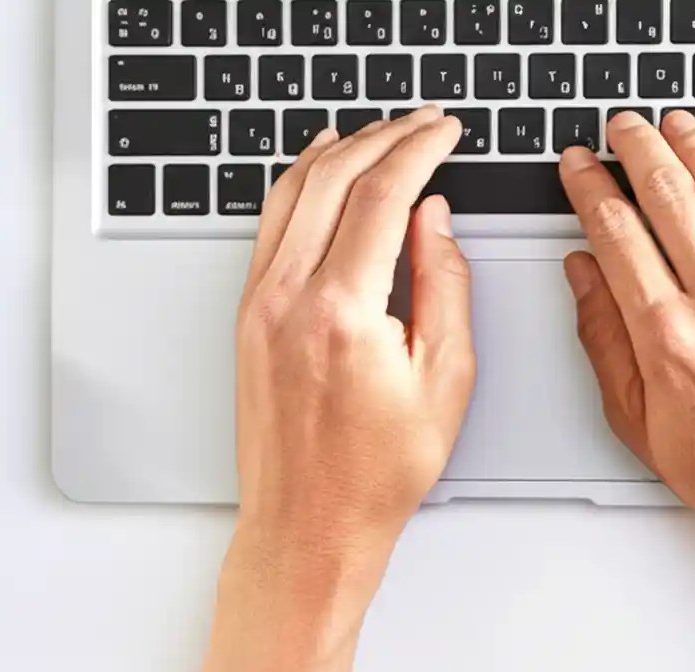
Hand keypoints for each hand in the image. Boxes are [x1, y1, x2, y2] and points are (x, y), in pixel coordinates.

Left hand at [232, 107, 472, 601]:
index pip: (382, 195)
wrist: (309, 525)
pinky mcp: (248, 314)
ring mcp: (259, 302)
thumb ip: (444, 286)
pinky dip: (300, 182)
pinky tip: (321, 169)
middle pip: (335, 178)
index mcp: (343, 312)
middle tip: (423, 123)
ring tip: (380, 132)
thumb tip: (433, 220)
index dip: (420, 149)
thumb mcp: (446, 381)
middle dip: (384, 136)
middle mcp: (289, 296)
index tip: (445, 132)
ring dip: (340, 150)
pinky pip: (271, 223)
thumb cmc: (377, 473)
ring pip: (294, 191)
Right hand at [559, 111, 694, 550]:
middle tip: (624, 126)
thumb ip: (604, 342)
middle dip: (637, 147)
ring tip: (679, 124)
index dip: (589, 186)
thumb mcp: (639, 425)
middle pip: (669, 196)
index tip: (579, 165)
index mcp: (667, 338)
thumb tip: (580, 273)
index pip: (615, 233)